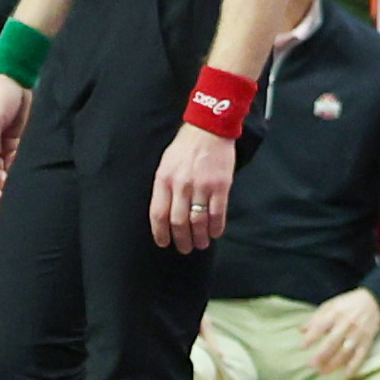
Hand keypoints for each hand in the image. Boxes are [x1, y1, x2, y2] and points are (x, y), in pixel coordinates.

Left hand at [151, 123, 236, 252]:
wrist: (208, 130)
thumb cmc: (184, 149)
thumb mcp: (165, 165)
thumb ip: (163, 188)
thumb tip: (163, 214)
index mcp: (164, 180)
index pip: (158, 214)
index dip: (160, 232)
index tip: (163, 243)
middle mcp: (181, 185)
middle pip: (179, 221)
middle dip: (181, 239)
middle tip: (184, 248)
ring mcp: (202, 186)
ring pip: (199, 220)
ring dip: (199, 237)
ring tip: (200, 244)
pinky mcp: (221, 185)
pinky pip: (218, 212)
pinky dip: (216, 227)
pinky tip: (215, 233)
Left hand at [300, 288, 379, 379]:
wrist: (373, 301)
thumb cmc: (347, 304)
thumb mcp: (329, 306)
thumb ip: (315, 318)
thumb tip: (301, 331)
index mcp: (335, 314)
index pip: (321, 327)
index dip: (311, 337)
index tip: (302, 347)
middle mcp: (346, 325)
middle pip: (333, 342)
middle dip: (321, 354)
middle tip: (311, 365)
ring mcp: (358, 334)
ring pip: (345, 351)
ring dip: (334, 363)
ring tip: (323, 372)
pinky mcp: (367, 340)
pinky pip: (361, 355)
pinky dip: (354, 365)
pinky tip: (346, 374)